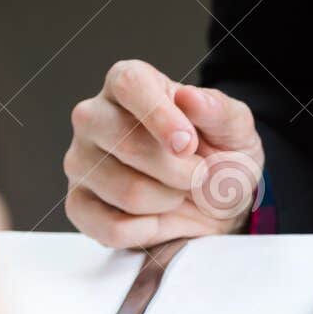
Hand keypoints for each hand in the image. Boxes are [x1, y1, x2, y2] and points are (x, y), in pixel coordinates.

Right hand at [64, 60, 263, 247]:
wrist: (214, 202)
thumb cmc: (218, 154)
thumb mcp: (235, 128)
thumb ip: (218, 110)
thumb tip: (190, 98)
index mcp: (129, 83)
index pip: (129, 84)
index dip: (160, 115)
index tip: (188, 143)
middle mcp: (94, 116)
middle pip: (128, 143)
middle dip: (180, 170)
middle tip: (198, 173)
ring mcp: (80, 160)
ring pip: (127, 191)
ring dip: (169, 200)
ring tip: (177, 192)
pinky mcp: (77, 204)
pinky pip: (111, 227)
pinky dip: (149, 230)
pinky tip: (156, 216)